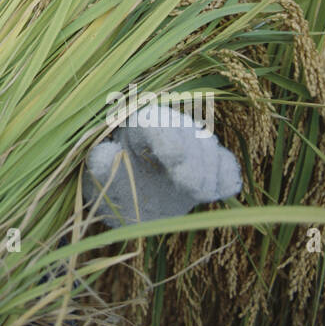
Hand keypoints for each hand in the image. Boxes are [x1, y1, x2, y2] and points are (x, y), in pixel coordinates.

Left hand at [82, 101, 241, 225]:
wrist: (130, 203)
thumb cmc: (111, 184)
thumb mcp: (98, 177)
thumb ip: (100, 164)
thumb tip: (107, 153)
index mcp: (137, 126)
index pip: (155, 122)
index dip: (167, 135)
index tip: (174, 157)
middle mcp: (169, 130)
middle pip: (188, 133)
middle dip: (193, 159)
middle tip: (191, 186)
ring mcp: (192, 148)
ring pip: (209, 148)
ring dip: (209, 170)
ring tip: (199, 192)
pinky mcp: (209, 169)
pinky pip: (226, 167)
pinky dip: (225, 177)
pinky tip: (215, 192)